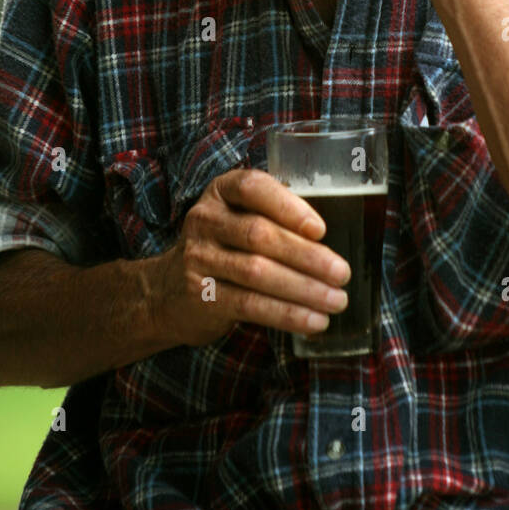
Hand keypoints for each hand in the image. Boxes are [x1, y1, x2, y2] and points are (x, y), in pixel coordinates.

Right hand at [148, 168, 351, 346]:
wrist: (166, 291)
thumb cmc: (224, 247)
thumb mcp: (240, 218)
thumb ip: (276, 218)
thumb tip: (337, 239)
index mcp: (222, 191)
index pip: (254, 188)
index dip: (288, 207)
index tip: (321, 229)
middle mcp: (206, 220)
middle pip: (260, 235)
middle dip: (307, 256)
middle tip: (342, 273)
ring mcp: (200, 258)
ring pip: (258, 273)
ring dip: (304, 289)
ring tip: (337, 300)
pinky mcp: (202, 296)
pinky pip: (250, 305)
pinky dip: (287, 314)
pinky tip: (314, 321)